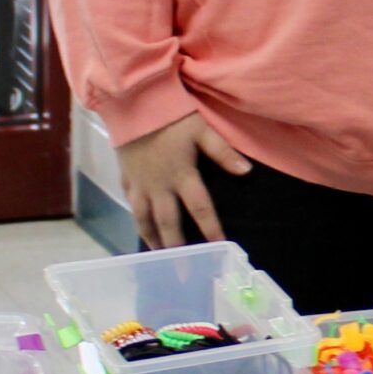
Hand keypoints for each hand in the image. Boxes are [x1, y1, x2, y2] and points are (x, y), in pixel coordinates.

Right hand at [116, 111, 250, 249]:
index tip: (219, 249)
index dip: (211, 229)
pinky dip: (136, 218)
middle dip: (176, 250)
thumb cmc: (170, 114)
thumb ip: (223, 153)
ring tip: (158, 255)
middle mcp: (159, 185)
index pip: (200, 209)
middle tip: (181, 273)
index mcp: (182, 175)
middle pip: (168, 223)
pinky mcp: (125, 176)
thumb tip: (247, 172)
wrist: (131, 101)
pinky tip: (140, 225)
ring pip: (144, 219)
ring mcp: (139, 183)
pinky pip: (130, 203)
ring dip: (152, 239)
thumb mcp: (201, 130)